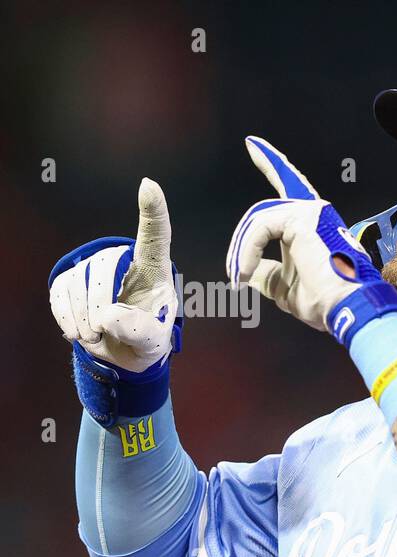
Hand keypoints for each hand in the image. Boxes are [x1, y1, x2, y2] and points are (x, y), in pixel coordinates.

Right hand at [48, 178, 180, 373]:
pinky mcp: (70, 279)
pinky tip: (78, 332)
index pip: (155, 235)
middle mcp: (123, 259)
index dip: (152, 211)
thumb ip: (141, 330)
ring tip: (97, 335)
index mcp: (154, 269)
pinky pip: (61, 292)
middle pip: (105, 267)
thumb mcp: (154, 341)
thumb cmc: (147, 338)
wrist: (121, 350)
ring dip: (85, 318)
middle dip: (102, 304)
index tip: (149, 186)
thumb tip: (108, 316)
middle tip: (106, 331)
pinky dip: (68, 318)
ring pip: (80, 282)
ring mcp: (94, 266)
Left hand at [226, 136, 396, 345]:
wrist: (346, 308)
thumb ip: (267, 275)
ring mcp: (311, 211)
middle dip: (244, 238)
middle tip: (234, 273)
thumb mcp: (286, 288)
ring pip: (259, 220)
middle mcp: (315, 212)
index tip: (252, 144)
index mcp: (313, 227)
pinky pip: (260, 227)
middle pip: (265, 208)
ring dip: (243, 251)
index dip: (271, 164)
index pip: (289, 188)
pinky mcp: (303, 216)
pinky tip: (244, 272)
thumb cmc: (325, 302)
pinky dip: (247, 251)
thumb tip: (247, 272)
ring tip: (239, 279)